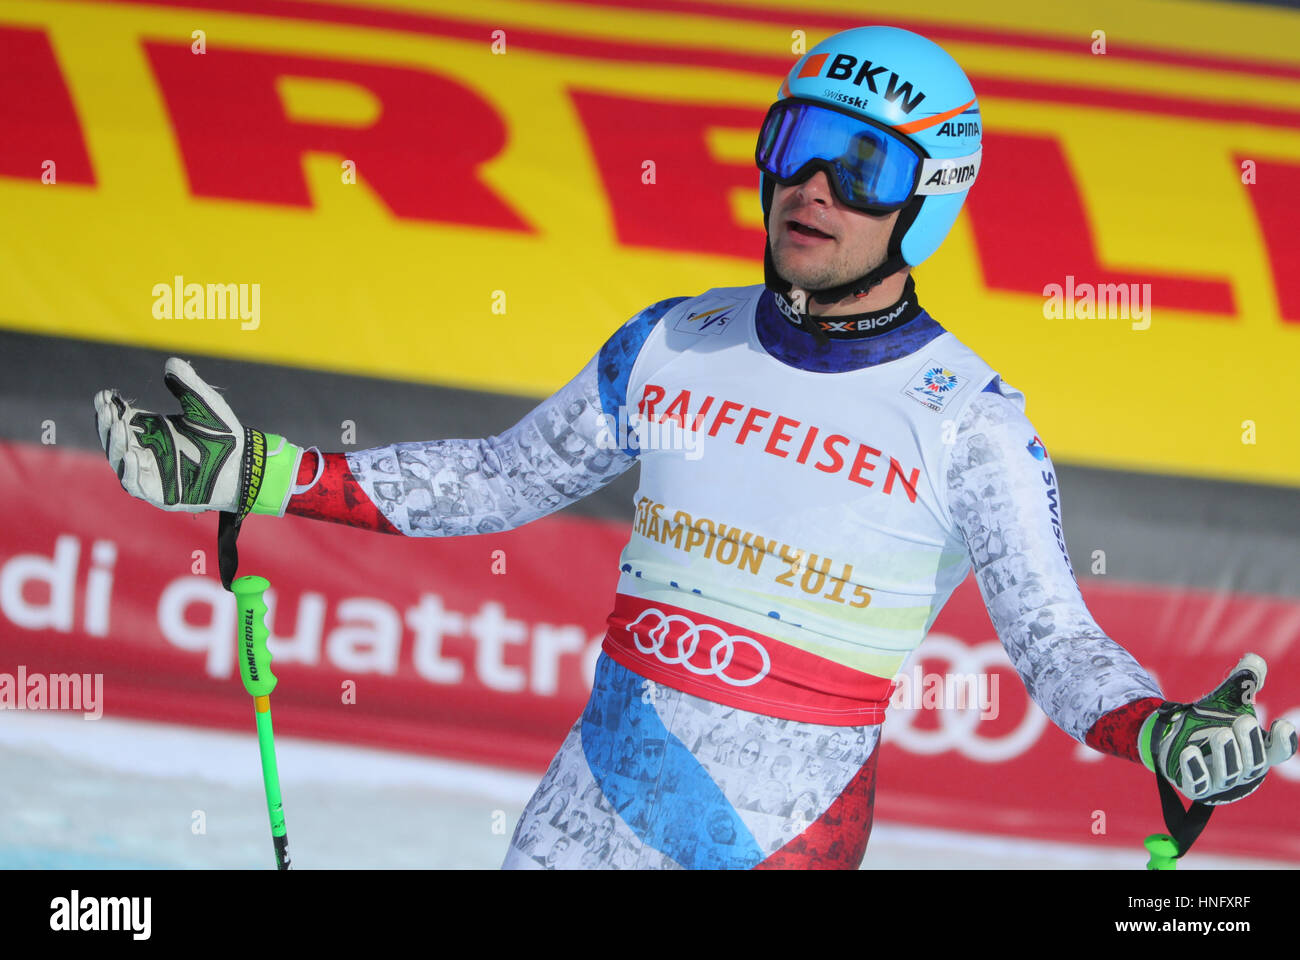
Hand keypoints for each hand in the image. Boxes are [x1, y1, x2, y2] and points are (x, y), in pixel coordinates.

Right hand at [94, 357, 262, 513]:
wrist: (246, 463)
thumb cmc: (226, 434)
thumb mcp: (206, 405)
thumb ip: (188, 385)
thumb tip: (171, 362)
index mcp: (154, 431)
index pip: (122, 420)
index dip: (110, 409)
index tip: (104, 395)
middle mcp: (149, 452)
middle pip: (116, 440)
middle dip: (108, 425)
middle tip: (107, 410)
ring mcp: (154, 473)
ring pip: (122, 462)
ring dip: (115, 445)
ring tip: (116, 426)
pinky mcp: (163, 494)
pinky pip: (139, 485)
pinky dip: (131, 471)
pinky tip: (131, 454)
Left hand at [1142, 653, 1297, 803]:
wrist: (1174, 734)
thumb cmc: (1211, 718)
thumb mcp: (1227, 699)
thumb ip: (1243, 681)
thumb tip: (1254, 659)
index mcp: (1257, 750)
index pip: (1277, 752)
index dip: (1283, 742)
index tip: (1281, 725)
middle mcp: (1242, 769)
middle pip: (1254, 764)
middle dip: (1250, 744)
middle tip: (1243, 721)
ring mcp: (1219, 781)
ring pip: (1229, 774)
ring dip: (1225, 754)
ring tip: (1220, 733)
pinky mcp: (1196, 786)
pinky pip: (1198, 784)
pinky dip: (1195, 769)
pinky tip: (1188, 752)